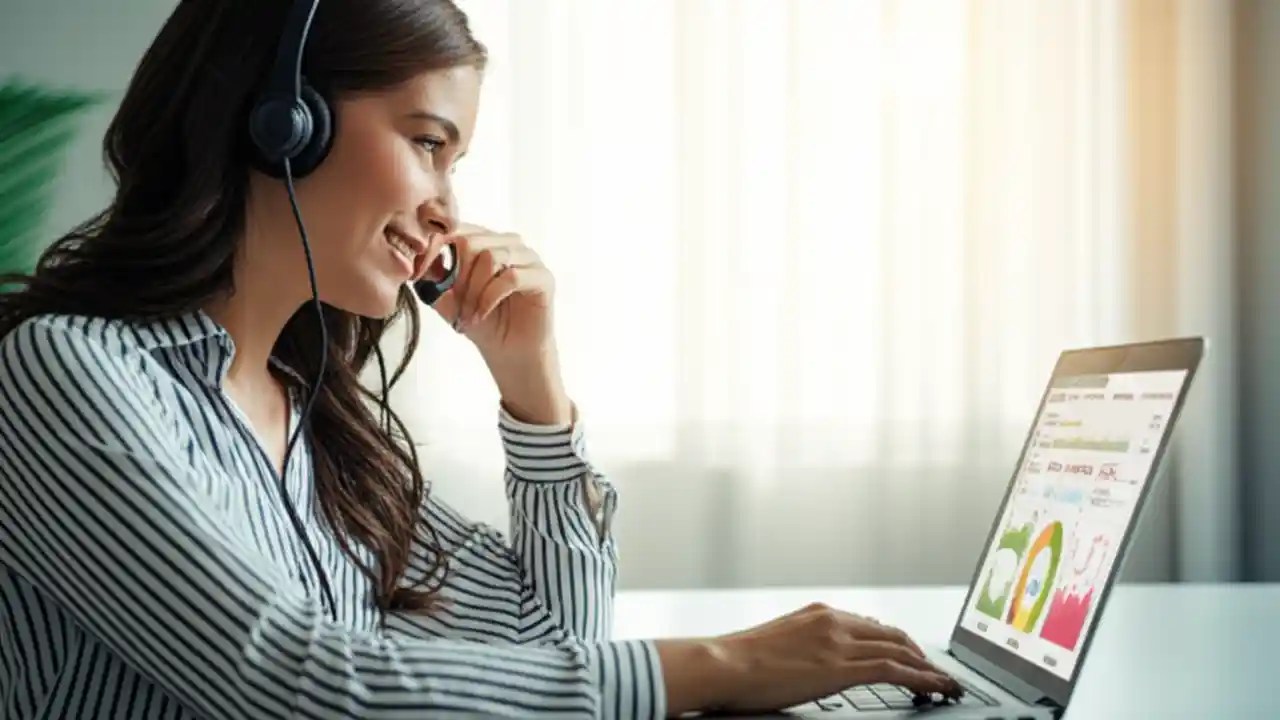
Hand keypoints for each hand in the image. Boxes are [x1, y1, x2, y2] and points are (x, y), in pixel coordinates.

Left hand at [428, 223, 570, 424]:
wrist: (511, 355)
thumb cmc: (483, 323)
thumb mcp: (448, 299)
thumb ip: (433, 276)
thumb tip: (414, 257)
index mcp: (485, 240)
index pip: (455, 227)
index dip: (433, 247)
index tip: (416, 273)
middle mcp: (508, 242)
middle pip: (470, 241)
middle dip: (456, 277)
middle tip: (455, 306)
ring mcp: (528, 257)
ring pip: (490, 257)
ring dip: (473, 291)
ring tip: (468, 315)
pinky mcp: (543, 277)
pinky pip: (510, 277)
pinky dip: (489, 298)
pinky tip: (481, 315)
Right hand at [656, 603, 961, 715]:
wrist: (724, 664)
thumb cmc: (740, 661)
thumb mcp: (777, 642)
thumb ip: (805, 645)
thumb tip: (816, 662)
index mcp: (819, 613)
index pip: (870, 625)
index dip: (896, 641)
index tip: (909, 655)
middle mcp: (834, 621)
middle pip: (892, 634)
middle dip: (918, 653)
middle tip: (935, 671)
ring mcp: (839, 642)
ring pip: (901, 650)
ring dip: (928, 667)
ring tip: (945, 682)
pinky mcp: (841, 667)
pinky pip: (895, 670)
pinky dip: (922, 678)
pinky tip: (936, 687)